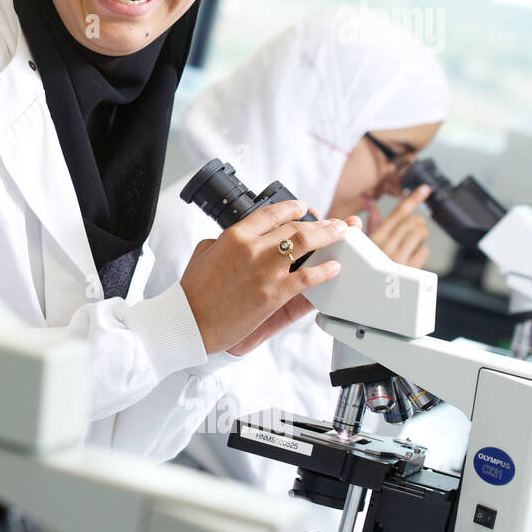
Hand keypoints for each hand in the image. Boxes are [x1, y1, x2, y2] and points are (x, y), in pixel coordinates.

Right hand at [179, 201, 353, 354]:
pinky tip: (334, 267)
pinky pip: (308, 277)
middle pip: (294, 226)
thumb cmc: (194, 293)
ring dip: (328, 236)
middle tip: (333, 223)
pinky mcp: (274, 294)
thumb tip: (242, 239)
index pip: (271, 213)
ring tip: (341, 234)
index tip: (305, 208)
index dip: (293, 207)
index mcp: (233, 236)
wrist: (190, 323)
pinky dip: (325, 271)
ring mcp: (264, 271)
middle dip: (319, 222)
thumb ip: (224, 242)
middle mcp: (251, 248)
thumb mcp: (204, 254)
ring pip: (305, 244)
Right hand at [364, 184, 431, 267]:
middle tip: (414, 225)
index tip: (425, 189)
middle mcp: (386, 248)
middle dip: (416, 221)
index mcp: (373, 239)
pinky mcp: (409, 272)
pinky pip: (424, 252)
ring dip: (420, 234)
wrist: (361, 295)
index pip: (397, 213)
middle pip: (412, 222)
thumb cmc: (361, 269)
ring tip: (414, 239)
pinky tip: (414, 253)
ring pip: (419, 235)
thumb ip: (371, 225)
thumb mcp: (361, 245)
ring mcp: (398, 260)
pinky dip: (422, 250)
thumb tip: (373, 207)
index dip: (413, 199)